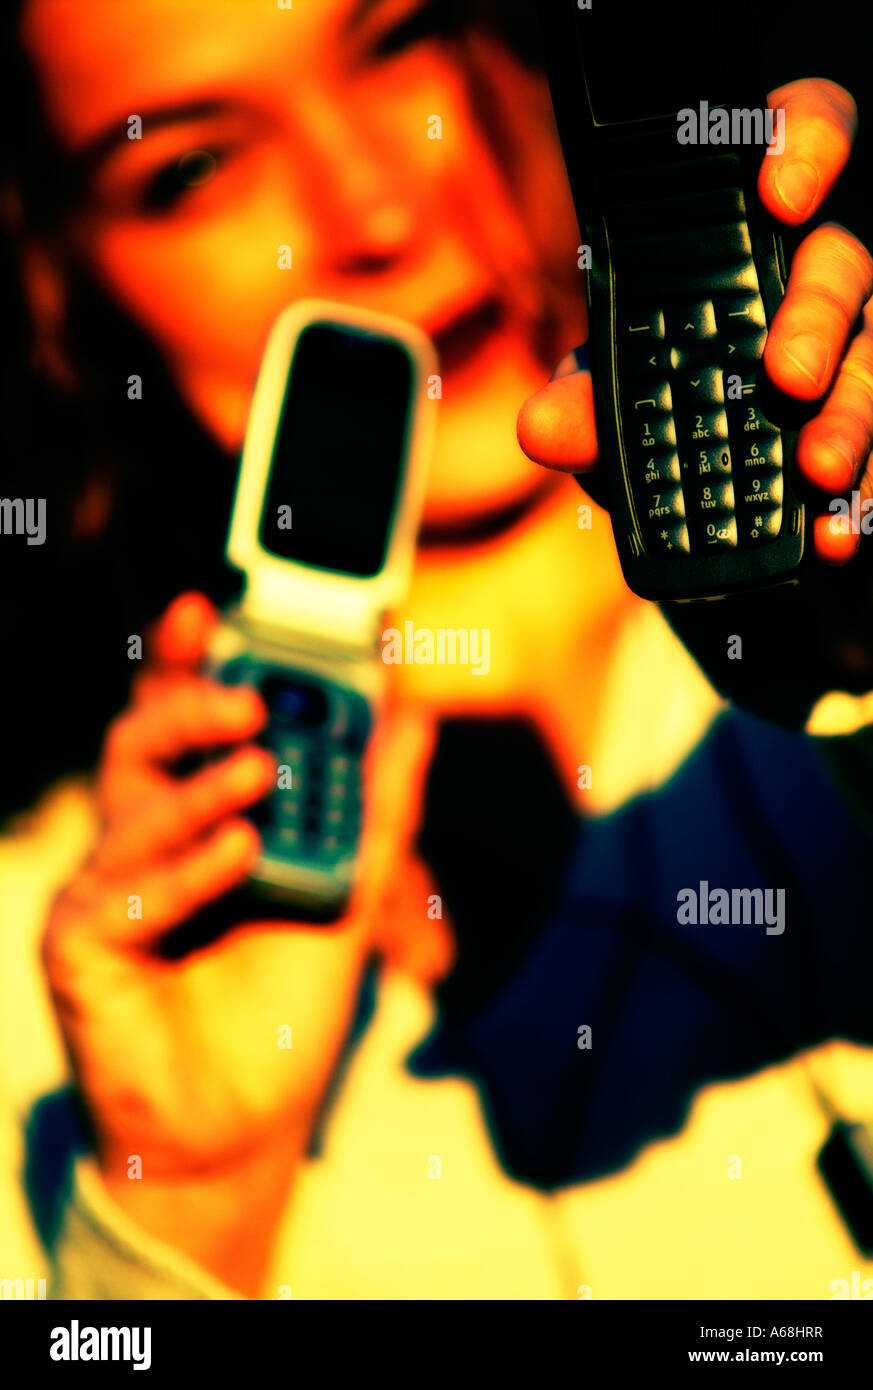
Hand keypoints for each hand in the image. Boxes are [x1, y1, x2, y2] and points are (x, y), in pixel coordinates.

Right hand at [43, 593, 435, 1292]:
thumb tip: (417, 710)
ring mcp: (108, 890)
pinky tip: (237, 855)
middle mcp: (145, 840)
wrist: (242, 1124)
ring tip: (259, 768)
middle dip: (186, 706)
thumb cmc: (284, 1001)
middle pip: (139, 743)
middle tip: (248, 700)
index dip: (185, 661)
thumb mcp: (351, 890)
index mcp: (199, 815)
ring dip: (195, 783)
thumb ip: (377, 804)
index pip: (184, 721)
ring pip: (128, 806)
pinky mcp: (82, 945)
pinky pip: (122, 892)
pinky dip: (183, 871)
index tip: (210, 607)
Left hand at [518, 78, 872, 566]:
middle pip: (842, 265)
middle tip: (785, 372)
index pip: (798, 143)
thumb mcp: (610, 392)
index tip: (779, 191)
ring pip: (872, 364)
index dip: (805, 145)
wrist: (694, 492)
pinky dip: (857, 502)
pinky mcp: (863, 430)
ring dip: (848, 417)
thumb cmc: (655, 396)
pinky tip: (835, 531)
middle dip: (816, 315)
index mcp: (746, 231)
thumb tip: (544, 426)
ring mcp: (848, 355)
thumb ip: (584, 397)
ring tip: (817, 466)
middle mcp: (809, 280)